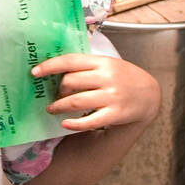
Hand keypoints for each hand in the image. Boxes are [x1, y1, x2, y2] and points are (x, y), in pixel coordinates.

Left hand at [32, 53, 159, 131]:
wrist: (149, 94)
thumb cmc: (123, 78)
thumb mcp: (108, 64)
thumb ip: (87, 64)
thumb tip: (56, 64)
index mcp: (102, 62)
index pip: (71, 60)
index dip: (50, 66)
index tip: (35, 72)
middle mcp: (107, 77)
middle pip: (71, 81)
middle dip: (57, 90)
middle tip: (53, 95)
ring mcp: (112, 96)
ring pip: (76, 101)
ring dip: (59, 106)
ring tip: (52, 109)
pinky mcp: (116, 114)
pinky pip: (90, 121)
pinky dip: (74, 124)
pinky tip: (65, 124)